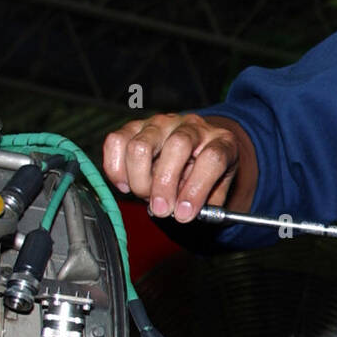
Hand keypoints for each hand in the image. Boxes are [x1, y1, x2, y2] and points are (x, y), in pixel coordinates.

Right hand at [102, 112, 243, 222]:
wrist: (196, 146)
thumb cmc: (205, 170)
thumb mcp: (218, 187)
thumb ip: (206, 202)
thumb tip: (183, 214)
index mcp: (220, 140)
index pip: (212, 158)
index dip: (196, 189)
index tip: (184, 214)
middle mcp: (192, 126)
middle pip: (177, 146)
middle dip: (164, 185)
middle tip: (161, 209)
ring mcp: (162, 123)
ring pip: (141, 145)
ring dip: (139, 180)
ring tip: (146, 196)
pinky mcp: (135, 126)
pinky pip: (116, 141)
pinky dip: (116, 169)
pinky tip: (127, 184)